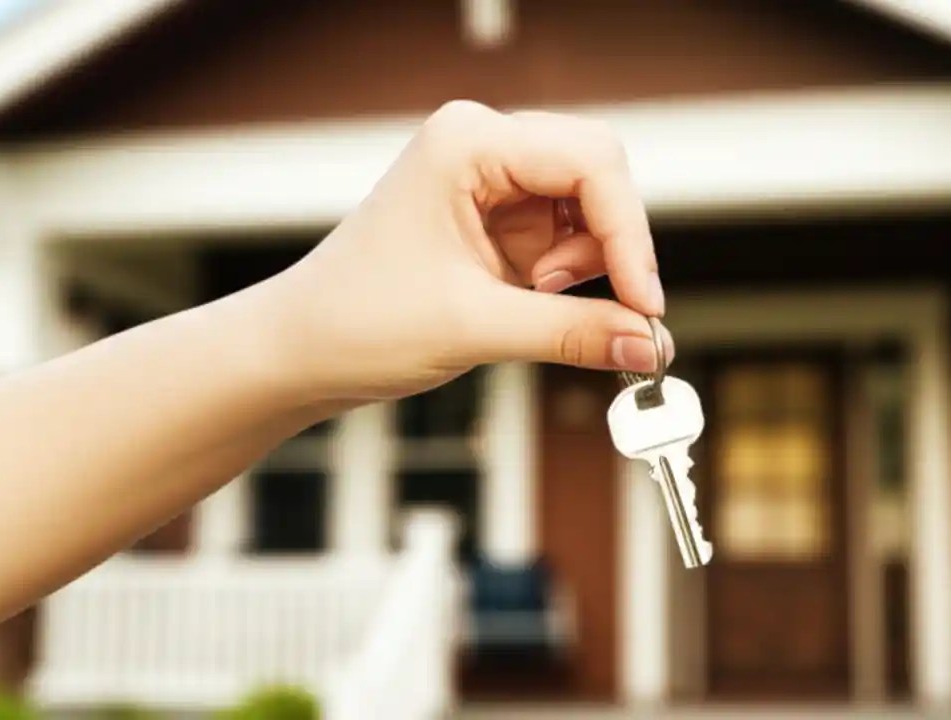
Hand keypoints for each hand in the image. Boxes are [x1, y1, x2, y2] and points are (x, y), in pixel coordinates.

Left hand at [264, 100, 673, 401]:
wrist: (300, 351)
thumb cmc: (355, 320)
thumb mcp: (474, 328)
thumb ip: (573, 333)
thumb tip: (650, 345)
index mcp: (468, 143)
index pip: (590, 164)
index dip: (629, 235)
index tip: (643, 304)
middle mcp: (483, 148)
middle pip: (598, 177)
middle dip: (614, 246)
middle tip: (618, 311)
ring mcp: (490, 182)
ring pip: (589, 210)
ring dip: (589, 265)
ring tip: (536, 302)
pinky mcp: (495, 220)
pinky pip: (565, 237)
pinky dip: (571, 277)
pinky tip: (535, 302)